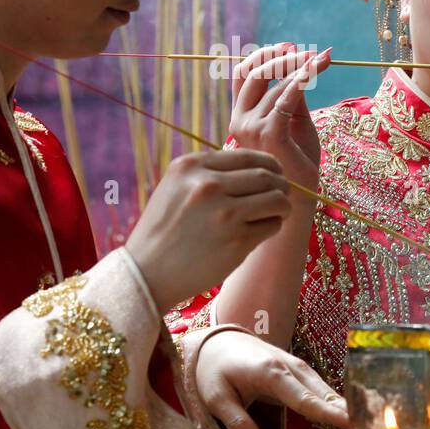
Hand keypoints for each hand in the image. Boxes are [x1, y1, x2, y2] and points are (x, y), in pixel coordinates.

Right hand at [127, 148, 290, 311]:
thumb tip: (256, 166)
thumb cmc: (164, 230)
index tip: (274, 174)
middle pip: (267, 175)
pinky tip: (260, 231)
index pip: (248, 155)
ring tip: (276, 213)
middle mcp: (209, 185)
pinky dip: (273, 226)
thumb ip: (208, 172)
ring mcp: (225, 213)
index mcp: (192, 166)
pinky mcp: (237, 241)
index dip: (269, 165)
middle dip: (281, 185)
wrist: (147, 272)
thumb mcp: (175, 187)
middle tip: (282, 194)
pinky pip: (272, 226)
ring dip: (282, 206)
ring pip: (277, 199)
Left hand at [194, 329, 348, 428]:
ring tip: (368, 422)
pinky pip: (320, 386)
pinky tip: (349, 413)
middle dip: (347, 411)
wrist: (216, 341)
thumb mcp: (216, 398)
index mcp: (270, 373)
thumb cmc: (214, 370)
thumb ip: (238, 424)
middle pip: (322, 393)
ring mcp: (295, 365)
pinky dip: (335, 399)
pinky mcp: (297, 368)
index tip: (352, 424)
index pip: (304, 399)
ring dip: (345, 405)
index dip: (329, 413)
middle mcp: (289, 366)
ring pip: (325, 388)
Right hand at [229, 42, 332, 192]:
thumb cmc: (298, 162)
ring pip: (276, 85)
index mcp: (241, 117)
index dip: (262, 56)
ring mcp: (251, 129)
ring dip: (302, 67)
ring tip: (322, 59)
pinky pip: (286, 98)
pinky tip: (317, 68)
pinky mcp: (270, 135)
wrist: (299, 198)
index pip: (243, 76)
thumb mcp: (295, 121)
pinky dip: (303, 79)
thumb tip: (298, 64)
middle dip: (282, 57)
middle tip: (306, 51)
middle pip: (255, 74)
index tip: (287, 46)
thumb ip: (292, 95)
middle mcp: (240, 121)